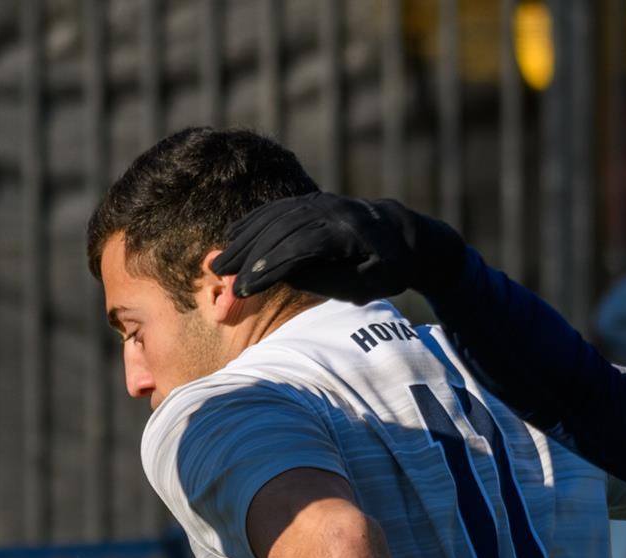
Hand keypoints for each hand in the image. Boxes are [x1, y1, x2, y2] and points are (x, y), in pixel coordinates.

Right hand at [210, 193, 464, 304]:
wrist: (406, 235)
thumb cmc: (388, 269)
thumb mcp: (367, 284)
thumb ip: (328, 278)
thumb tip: (285, 272)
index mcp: (350, 231)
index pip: (300, 247)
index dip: (269, 267)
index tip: (243, 288)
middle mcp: (332, 210)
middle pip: (281, 230)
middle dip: (248, 256)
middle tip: (221, 280)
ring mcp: (321, 202)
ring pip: (274, 218)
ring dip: (244, 241)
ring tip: (219, 265)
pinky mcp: (313, 202)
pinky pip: (277, 209)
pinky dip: (253, 223)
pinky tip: (233, 237)